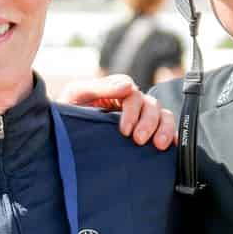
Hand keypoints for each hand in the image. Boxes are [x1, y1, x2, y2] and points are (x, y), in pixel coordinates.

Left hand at [52, 74, 176, 148]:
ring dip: (163, 128)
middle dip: (148, 122)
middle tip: (138, 140)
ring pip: (162, 115)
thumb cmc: (66, 115)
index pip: (133, 94)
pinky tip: (170, 147)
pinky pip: (165, 130)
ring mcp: (139, 120)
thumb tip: (128, 86)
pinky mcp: (145, 136)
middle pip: (151, 105)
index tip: (125, 130)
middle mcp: (130, 104)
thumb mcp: (77, 95)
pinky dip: (172, 135)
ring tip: (158, 145)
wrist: (60, 141)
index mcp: (115, 92)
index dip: (132, 110)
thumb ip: (99, 87)